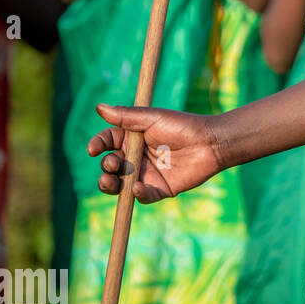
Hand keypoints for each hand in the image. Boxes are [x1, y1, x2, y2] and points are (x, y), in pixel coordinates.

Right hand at [88, 104, 223, 203]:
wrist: (211, 143)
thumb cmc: (183, 126)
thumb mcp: (153, 118)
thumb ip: (126, 117)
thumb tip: (99, 108)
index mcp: (132, 138)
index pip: (107, 142)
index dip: (98, 145)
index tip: (93, 149)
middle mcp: (136, 157)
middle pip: (110, 165)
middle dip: (106, 166)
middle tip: (113, 164)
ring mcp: (146, 174)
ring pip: (120, 185)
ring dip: (110, 185)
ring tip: (110, 181)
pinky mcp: (159, 189)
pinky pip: (142, 196)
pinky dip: (137, 193)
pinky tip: (137, 187)